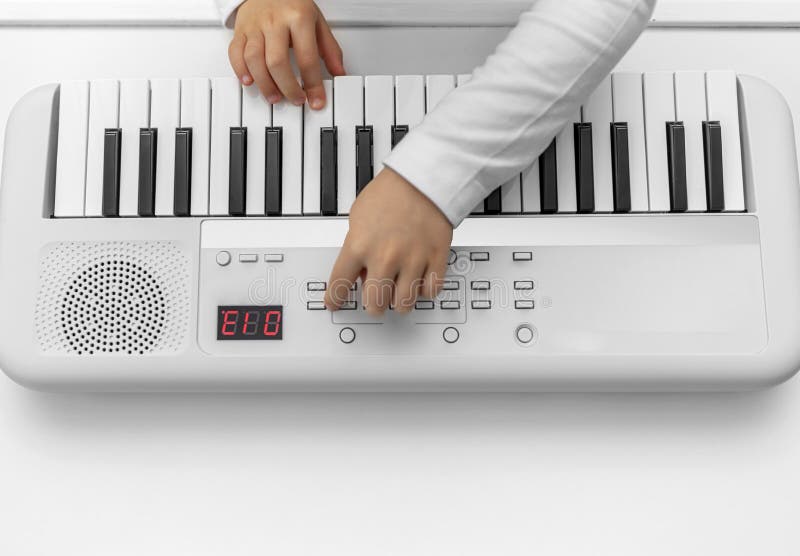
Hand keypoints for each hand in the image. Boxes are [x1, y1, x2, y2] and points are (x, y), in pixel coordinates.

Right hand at [228, 0, 344, 108]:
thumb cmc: (292, 4)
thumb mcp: (317, 22)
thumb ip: (330, 49)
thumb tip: (339, 72)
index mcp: (298, 18)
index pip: (307, 58)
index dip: (313, 84)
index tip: (316, 101)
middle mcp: (275, 22)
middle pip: (277, 63)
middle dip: (288, 88)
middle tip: (296, 99)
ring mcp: (255, 26)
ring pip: (255, 60)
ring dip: (265, 84)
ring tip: (274, 97)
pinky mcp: (240, 31)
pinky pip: (235, 53)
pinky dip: (240, 71)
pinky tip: (249, 81)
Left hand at [325, 169, 453, 315]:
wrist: (422, 178)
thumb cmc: (390, 193)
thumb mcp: (358, 217)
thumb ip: (356, 247)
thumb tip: (361, 272)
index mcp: (359, 245)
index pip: (340, 285)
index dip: (335, 299)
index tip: (334, 303)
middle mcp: (385, 257)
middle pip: (375, 305)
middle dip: (373, 305)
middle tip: (376, 298)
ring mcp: (412, 260)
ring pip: (403, 304)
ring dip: (399, 302)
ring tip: (398, 291)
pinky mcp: (435, 259)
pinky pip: (430, 291)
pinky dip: (424, 290)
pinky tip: (419, 281)